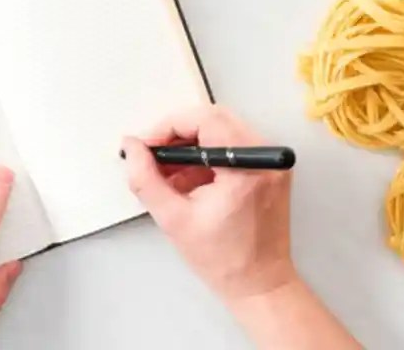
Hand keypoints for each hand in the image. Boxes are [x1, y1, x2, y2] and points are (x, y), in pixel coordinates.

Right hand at [122, 106, 296, 304]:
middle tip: (154, 157)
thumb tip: (132, 148)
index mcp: (247, 170)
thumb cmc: (225, 261)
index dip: (168, 127)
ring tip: (169, 176)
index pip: (205, 120)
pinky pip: (232, 146)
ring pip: (222, 130)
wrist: (259, 284)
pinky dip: (206, 157)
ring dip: (191, 147)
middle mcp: (266, 159)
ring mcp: (271, 163)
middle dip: (177, 135)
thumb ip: (146, 179)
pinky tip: (189, 181)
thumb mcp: (173, 220)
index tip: (146, 145)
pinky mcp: (269, 169)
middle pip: (214, 120)